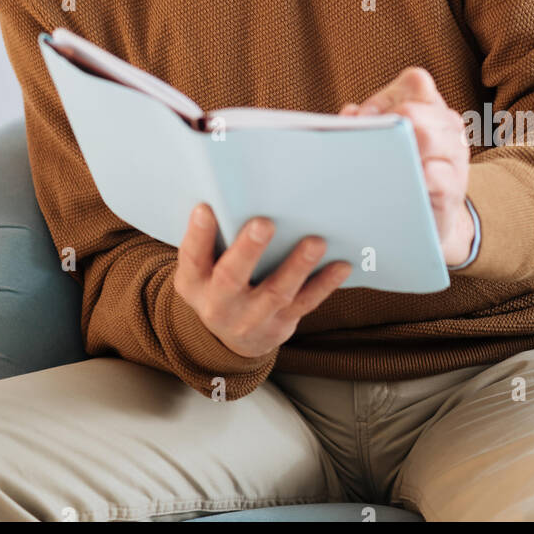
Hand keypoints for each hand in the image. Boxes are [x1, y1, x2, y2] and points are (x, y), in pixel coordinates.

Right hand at [173, 206, 352, 357]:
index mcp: (195, 283)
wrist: (229, 337)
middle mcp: (220, 305)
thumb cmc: (216, 283)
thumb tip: (227, 196)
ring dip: (297, 266)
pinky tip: (341, 265)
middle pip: (232, 279)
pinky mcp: (281, 324)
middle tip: (263, 224)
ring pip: (276, 292)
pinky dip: (324, 284)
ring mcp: (252, 318)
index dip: (197, 234)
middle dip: (248, 251)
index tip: (205, 208)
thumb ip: (209, 240)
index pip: (192, 258)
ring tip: (315, 242)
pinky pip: (305, 303)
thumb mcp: (200, 269)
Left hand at [340, 67, 473, 266]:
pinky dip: (411, 177)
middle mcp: (449, 126)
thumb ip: (367, 122)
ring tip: (377, 164)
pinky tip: (394, 185)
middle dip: (385, 125)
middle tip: (366, 146)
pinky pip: (434, 175)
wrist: (424, 219)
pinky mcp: (453, 188)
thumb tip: (350, 115)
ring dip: (397, 148)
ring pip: (427, 136)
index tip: (364, 119)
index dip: (385, 97)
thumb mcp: (385, 141)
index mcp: (432, 107)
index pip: (417, 82)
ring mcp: (456, 156)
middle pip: (416, 110)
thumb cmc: (398, 171)